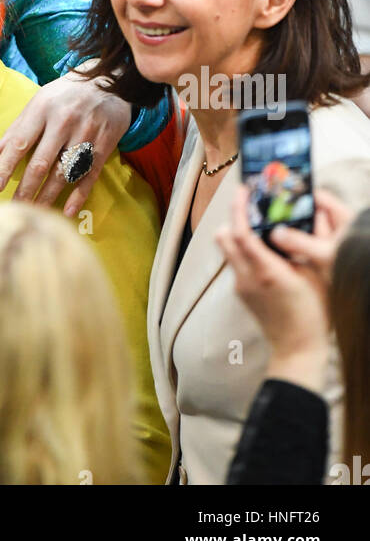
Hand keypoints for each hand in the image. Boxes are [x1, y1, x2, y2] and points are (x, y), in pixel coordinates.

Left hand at [0, 73, 131, 215]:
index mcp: (43, 109)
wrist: (110, 80)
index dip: (6, 166)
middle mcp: (64, 121)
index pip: (20, 142)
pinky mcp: (105, 144)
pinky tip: (66, 211)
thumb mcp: (39, 102)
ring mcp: (86, 133)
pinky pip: (89, 175)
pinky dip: (78, 195)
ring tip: (35, 213)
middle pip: (42, 162)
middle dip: (27, 189)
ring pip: (64, 172)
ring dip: (49, 195)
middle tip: (15, 208)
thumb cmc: (66, 94)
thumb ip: (16, 130)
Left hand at [216, 186, 337, 387]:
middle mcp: (246, 277)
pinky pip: (234, 262)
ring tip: (257, 224)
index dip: (238, 209)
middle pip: (225, 238)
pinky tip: (262, 248)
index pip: (241, 234)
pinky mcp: (240, 292)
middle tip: (249, 203)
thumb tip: (316, 213)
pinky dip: (241, 249)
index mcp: (266, 272)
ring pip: (227, 249)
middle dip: (234, 217)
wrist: (297, 349)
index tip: (243, 191)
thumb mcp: (316, 276)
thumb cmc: (313, 314)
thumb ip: (310, 244)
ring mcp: (240, 286)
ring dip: (236, 233)